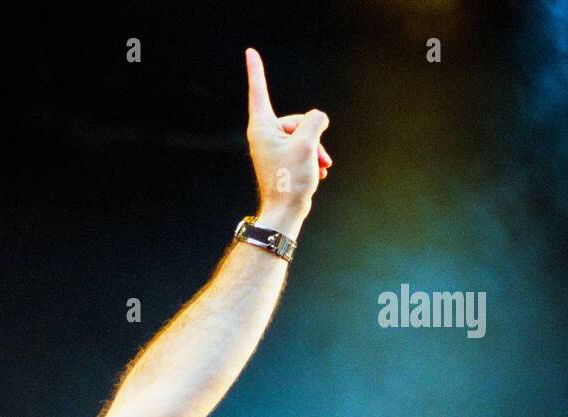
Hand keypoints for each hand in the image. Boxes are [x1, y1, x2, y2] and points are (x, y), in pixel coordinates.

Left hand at [245, 48, 331, 229]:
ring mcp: (273, 147)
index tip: (250, 52)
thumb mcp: (307, 143)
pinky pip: (302, 148)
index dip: (256, 71)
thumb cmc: (290, 179)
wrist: (286, 212)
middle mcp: (264, 135)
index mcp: (262, 127)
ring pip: (303, 136)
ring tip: (317, 168)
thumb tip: (317, 118)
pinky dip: (312, 158)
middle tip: (313, 157)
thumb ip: (314, 120)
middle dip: (312, 136)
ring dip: (315, 150)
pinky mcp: (281, 158)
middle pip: (296, 120)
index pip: (259, 92)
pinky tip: (316, 173)